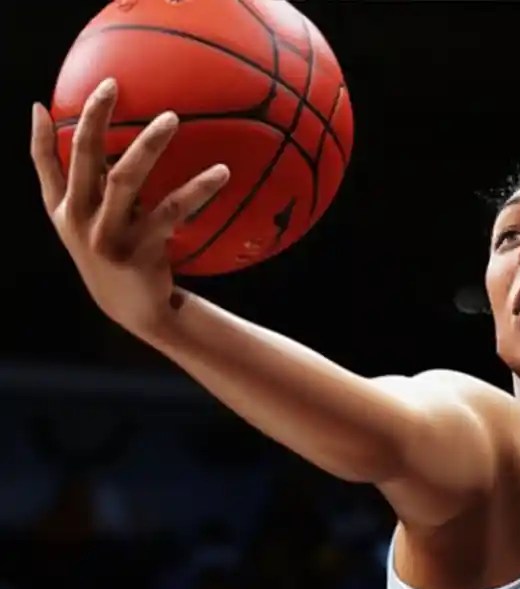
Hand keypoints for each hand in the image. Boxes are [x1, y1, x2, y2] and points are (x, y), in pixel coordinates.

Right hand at [30, 78, 229, 336]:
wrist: (139, 312)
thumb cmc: (121, 258)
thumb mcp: (97, 227)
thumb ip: (96, 192)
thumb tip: (115, 146)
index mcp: (63, 212)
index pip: (43, 166)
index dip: (38, 134)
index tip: (41, 104)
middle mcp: (79, 220)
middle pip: (83, 157)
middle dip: (95, 117)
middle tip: (113, 85)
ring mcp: (107, 235)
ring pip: (124, 178)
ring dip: (148, 144)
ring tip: (171, 118)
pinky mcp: (140, 249)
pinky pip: (172, 209)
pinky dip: (198, 188)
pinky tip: (221, 172)